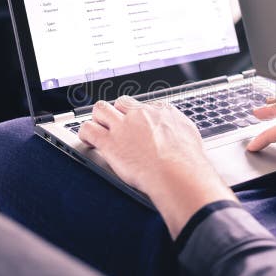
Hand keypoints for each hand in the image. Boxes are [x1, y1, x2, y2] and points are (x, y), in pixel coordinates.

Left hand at [78, 96, 235, 237]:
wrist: (177, 172)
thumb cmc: (188, 160)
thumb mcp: (190, 136)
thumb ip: (179, 131)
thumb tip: (179, 134)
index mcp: (161, 111)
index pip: (143, 105)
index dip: (138, 116)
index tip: (137, 125)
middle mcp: (141, 114)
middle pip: (121, 103)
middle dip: (118, 112)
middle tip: (118, 126)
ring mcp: (123, 126)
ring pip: (100, 108)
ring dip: (99, 117)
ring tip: (99, 128)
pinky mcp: (109, 142)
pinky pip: (88, 129)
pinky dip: (86, 133)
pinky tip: (88, 139)